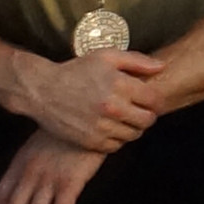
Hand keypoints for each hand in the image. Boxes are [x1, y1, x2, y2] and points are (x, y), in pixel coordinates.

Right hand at [13, 48, 168, 152]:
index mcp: (120, 85)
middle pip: (147, 120)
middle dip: (146, 115)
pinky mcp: (91, 141)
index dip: (154, 100)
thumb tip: (162, 66)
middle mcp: (113, 108)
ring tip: (123, 118)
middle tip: (137, 110)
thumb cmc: (75, 71)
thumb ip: (137, 61)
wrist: (42, 90)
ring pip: (134, 135)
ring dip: (132, 128)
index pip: (154, 100)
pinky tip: (110, 128)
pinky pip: (116, 146)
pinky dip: (117, 139)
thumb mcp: (106, 57)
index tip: (147, 99)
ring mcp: (102, 127)